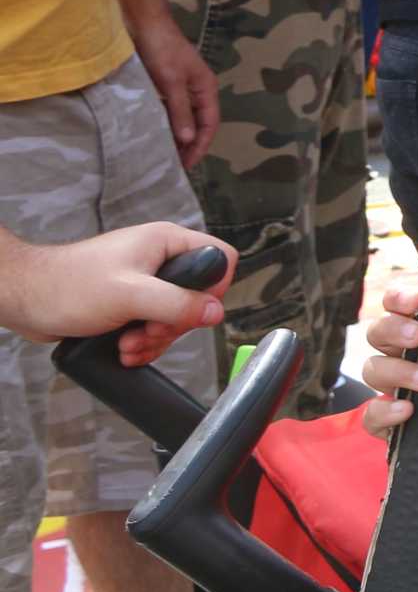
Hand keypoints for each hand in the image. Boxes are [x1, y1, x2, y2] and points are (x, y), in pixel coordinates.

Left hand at [0, 223, 229, 358]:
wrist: (26, 300)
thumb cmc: (67, 286)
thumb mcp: (130, 295)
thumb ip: (177, 302)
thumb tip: (215, 313)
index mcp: (166, 242)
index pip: (219, 258)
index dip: (213, 288)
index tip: (189, 309)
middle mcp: (160, 259)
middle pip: (198, 296)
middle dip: (174, 324)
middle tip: (148, 331)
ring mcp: (146, 282)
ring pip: (176, 316)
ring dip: (156, 339)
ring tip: (129, 344)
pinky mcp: (131, 303)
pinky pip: (155, 326)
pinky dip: (144, 343)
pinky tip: (125, 349)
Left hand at [129, 12, 217, 171]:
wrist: (144, 22)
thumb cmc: (162, 50)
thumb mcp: (171, 81)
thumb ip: (180, 110)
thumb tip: (188, 139)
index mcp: (205, 89)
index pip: (209, 124)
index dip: (200, 146)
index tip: (186, 165)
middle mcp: (196, 89)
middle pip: (198, 123)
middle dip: (190, 145)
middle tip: (174, 165)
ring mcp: (180, 86)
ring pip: (182, 117)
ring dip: (176, 135)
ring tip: (164, 153)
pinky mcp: (164, 83)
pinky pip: (168, 109)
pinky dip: (164, 122)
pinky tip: (152, 131)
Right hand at [360, 248, 417, 433]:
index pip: (394, 303)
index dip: (397, 298)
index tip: (415, 302)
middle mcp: (405, 352)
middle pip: (376, 333)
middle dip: (393, 331)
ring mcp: (398, 385)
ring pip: (372, 371)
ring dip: (395, 371)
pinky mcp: (398, 420)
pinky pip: (372, 417)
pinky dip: (382, 412)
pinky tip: (407, 409)